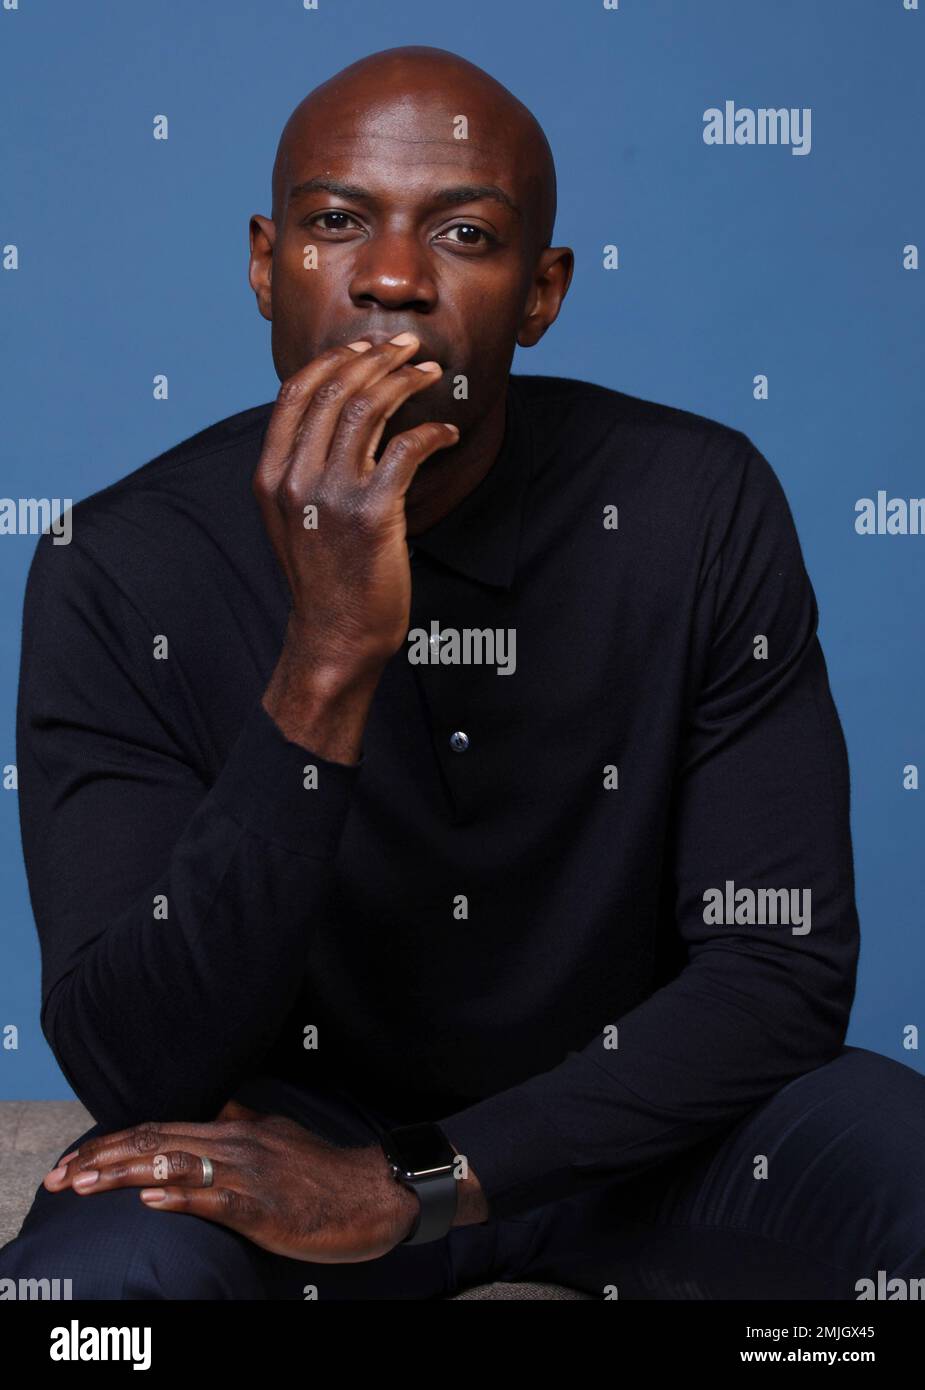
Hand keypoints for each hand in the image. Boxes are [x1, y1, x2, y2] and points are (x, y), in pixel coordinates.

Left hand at [42, 1099, 421, 1262]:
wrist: (372, 1191)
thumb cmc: (323, 1173)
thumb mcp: (277, 1136)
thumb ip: (239, 1125)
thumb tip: (205, 1118)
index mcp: (235, 1126)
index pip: (160, 1126)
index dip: (112, 1140)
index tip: (74, 1156)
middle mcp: (235, 1140)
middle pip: (155, 1140)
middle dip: (100, 1157)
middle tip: (58, 1173)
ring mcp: (248, 1170)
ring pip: (173, 1164)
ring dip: (121, 1175)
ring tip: (81, 1184)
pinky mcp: (262, 1204)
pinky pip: (213, 1196)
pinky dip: (177, 1196)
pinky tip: (148, 1200)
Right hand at [254, 333, 458, 684]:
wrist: (335, 636)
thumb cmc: (325, 577)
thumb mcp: (294, 517)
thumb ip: (303, 468)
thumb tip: (337, 414)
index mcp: (271, 474)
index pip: (296, 390)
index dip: (335, 358)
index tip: (368, 347)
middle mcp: (294, 479)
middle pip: (335, 389)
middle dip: (378, 357)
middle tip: (410, 347)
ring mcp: (331, 496)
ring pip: (368, 409)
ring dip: (406, 382)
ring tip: (431, 375)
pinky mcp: (372, 514)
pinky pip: (406, 449)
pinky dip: (432, 431)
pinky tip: (446, 432)